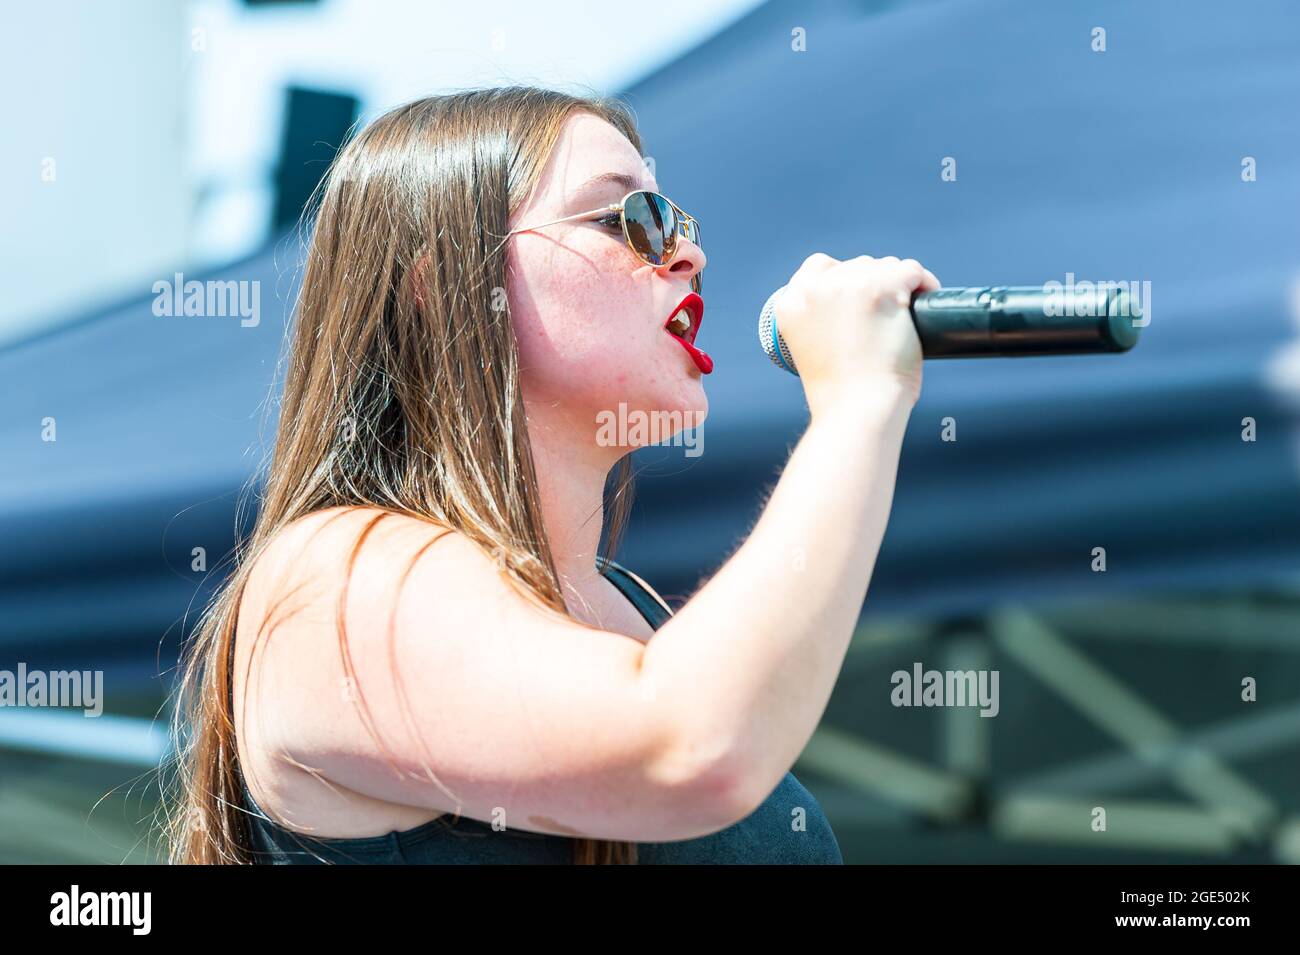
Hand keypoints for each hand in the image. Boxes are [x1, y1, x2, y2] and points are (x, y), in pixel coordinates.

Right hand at [771, 253, 939, 415]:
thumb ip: (821, 321)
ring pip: (885, 266)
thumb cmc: (840, 395)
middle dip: (874, 283)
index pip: (819, 267)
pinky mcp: (883, 289)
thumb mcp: (812, 351)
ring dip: (898, 284)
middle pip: (856, 266)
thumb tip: (857, 307)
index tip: (860, 297)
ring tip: (905, 313)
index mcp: (790, 303)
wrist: (856, 410)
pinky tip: (926, 296)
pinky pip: (910, 270)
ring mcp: (849, 285)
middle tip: (886, 315)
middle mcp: (815, 288)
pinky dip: (923, 282)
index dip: (844, 278)